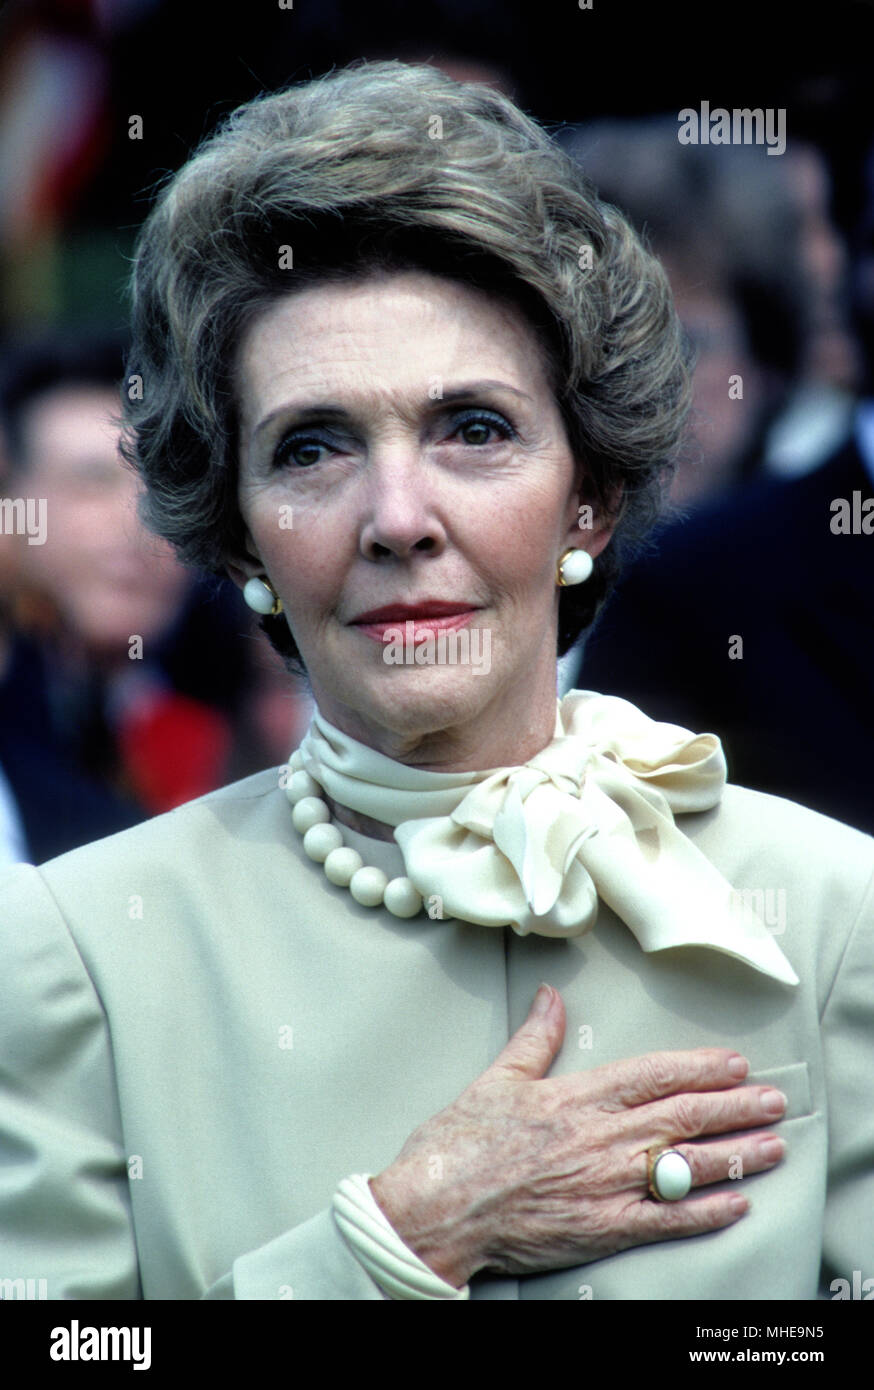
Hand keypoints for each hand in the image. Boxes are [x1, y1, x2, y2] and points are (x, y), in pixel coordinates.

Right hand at [369, 983, 785, 1286]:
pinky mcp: (601, 1227)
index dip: (700, 1067)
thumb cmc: (459, 1144)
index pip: (654, 1074)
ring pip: (686, 1165)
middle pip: (683, 1117)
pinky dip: (704, 1213)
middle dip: (734, 1107)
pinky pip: (666, 1221)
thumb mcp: (498, 1078)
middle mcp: (601, 1137)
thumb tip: (552, 996)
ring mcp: (605, 1184)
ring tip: (770, 1146)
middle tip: (772, 1100)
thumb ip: (535, 1037)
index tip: (734, 1063)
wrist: (436, 1207)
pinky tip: (735, 1204)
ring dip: (735, 1154)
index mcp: (577, 1096)